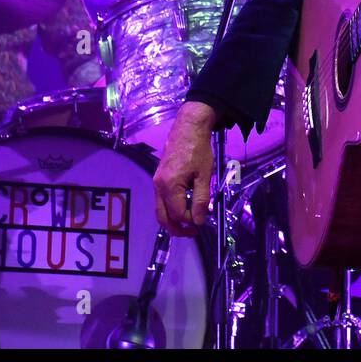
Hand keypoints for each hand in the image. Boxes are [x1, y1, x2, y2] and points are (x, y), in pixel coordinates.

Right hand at [153, 100, 217, 236]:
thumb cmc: (198, 150)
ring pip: (160, 210)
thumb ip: (201, 200)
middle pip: (162, 217)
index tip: (203, 219)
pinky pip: (161, 201)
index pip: (177, 214)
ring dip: (173, 220)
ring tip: (189, 222)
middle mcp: (158, 186)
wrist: (188, 129)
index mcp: (170, 186)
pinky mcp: (158, 179)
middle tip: (192, 232)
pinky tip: (183, 207)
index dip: (190, 221)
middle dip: (177, 229)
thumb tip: (199, 221)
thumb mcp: (204, 176)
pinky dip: (170, 209)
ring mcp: (156, 182)